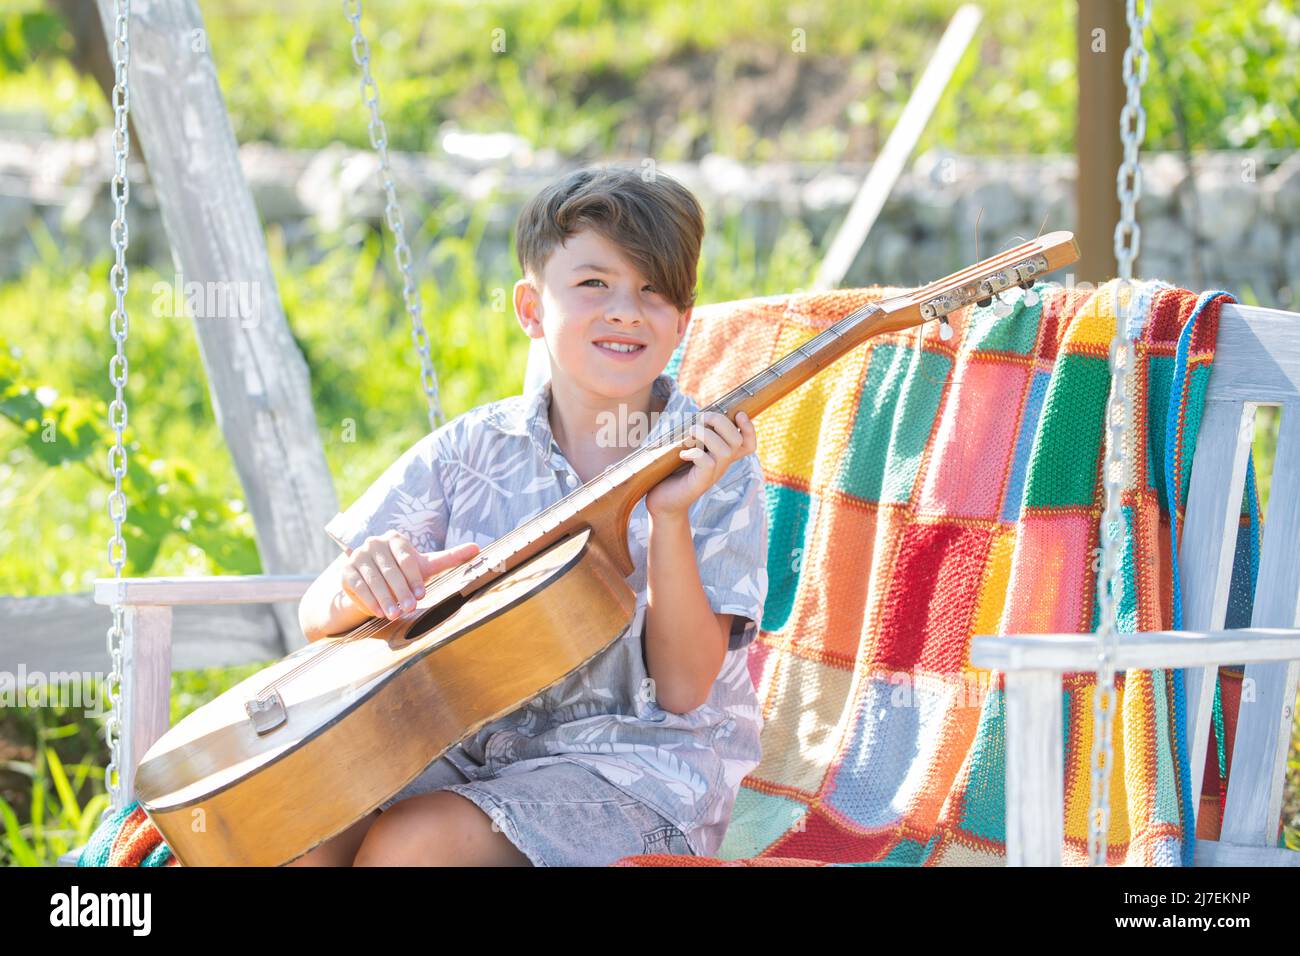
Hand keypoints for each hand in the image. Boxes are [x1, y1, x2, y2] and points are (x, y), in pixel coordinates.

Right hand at [340, 530, 479, 620]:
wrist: (371, 585)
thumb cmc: (403, 574)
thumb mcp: (426, 566)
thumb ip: (450, 557)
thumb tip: (478, 548)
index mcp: (395, 539)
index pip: (407, 559)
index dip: (415, 579)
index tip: (422, 595)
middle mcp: (375, 542)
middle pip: (391, 570)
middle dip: (401, 592)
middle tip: (409, 608)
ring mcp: (358, 555)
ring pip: (375, 579)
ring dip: (386, 599)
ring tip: (394, 614)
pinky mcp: (346, 570)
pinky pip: (359, 585)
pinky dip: (369, 600)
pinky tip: (378, 612)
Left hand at [646, 410, 756, 519]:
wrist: (662, 502)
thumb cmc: (672, 472)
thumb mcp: (686, 449)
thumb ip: (694, 434)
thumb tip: (694, 414)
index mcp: (721, 456)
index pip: (747, 443)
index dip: (749, 428)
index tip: (738, 413)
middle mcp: (721, 464)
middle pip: (738, 441)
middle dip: (721, 422)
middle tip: (702, 418)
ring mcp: (713, 474)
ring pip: (725, 451)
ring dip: (707, 435)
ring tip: (691, 433)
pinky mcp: (701, 482)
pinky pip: (708, 464)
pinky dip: (695, 453)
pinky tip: (683, 454)